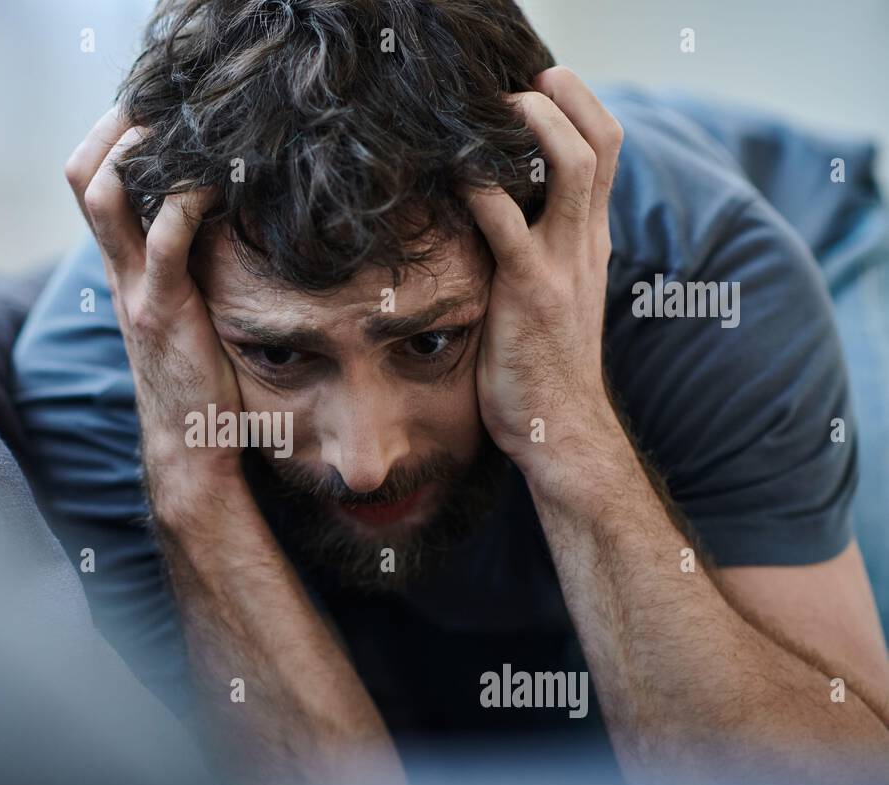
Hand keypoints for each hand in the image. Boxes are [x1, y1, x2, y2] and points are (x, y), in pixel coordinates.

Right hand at [64, 109, 241, 501]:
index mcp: (122, 267)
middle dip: (118, 124)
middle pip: (83, 172)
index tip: (156, 108)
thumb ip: (185, 269)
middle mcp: (119, 271)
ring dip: (144, 148)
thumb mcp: (183, 311)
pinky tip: (223, 183)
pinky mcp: (164, 310)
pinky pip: (166, 236)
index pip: (88, 179)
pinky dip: (188, 197)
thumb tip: (223, 222)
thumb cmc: (198, 380)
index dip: (111, 134)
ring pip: (107, 193)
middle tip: (168, 102)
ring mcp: (135, 288)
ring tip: (190, 130)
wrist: (188, 448)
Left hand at [468, 67, 623, 475]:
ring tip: (497, 107)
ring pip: (572, 166)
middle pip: (601, 142)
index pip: (607, 153)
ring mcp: (564, 265)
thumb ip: (536, 255)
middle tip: (524, 78)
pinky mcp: (530, 292)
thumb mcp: (553, 299)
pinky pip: (508, 225)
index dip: (579, 109)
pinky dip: (482, 189)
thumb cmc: (543, 368)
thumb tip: (493, 221)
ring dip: (534, 124)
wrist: (562, 430)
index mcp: (591, 242)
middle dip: (566, 95)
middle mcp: (586, 243)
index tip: (542, 87)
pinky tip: (454, 171)